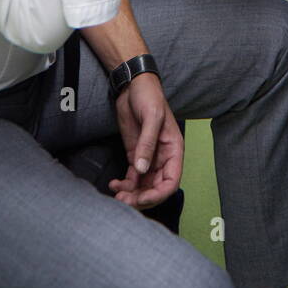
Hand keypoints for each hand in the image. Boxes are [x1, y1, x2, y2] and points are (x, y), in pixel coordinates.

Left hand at [107, 73, 183, 209]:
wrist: (133, 86)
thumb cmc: (149, 97)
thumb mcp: (152, 117)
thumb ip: (147, 144)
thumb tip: (142, 170)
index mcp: (173, 150)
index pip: (171, 181)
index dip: (158, 194)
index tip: (142, 198)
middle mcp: (163, 158)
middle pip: (156, 188)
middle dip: (142, 198)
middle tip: (123, 201)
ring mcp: (148, 158)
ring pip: (143, 186)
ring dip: (131, 195)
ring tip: (116, 196)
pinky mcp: (135, 156)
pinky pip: (132, 178)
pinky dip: (124, 185)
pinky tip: (114, 185)